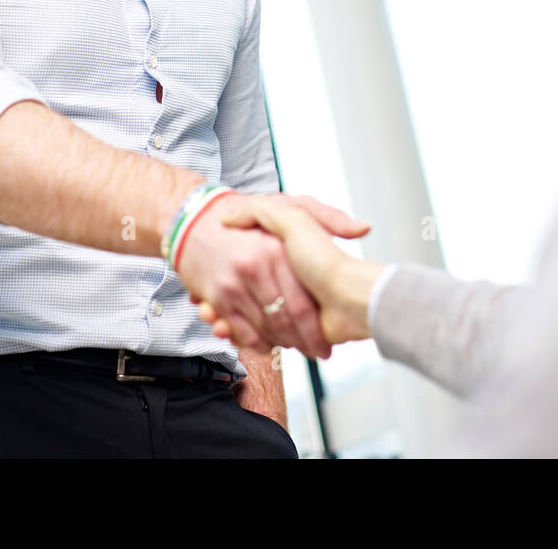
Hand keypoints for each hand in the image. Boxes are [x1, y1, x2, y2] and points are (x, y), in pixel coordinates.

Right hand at [176, 192, 368, 359]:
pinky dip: (252, 341)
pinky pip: (238, 328)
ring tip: (295, 349)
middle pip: (283, 320)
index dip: (315, 328)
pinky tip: (264, 344)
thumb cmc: (249, 215)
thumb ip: (329, 217)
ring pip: (262, 328)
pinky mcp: (216, 296)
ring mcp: (233, 283)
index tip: (325, 342)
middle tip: (315, 351)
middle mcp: (255, 267)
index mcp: (277, 248)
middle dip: (301, 342)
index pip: (301, 301)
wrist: (194, 218)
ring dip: (280, 344)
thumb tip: (364, 228)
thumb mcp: (290, 205)